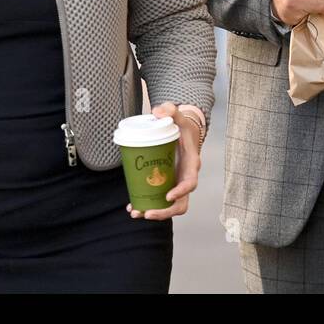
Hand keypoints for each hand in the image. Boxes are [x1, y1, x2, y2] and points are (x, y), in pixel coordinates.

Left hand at [126, 102, 199, 220]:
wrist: (184, 132)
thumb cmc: (182, 126)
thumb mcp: (178, 115)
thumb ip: (170, 110)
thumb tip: (158, 111)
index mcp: (191, 164)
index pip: (190, 183)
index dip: (181, 192)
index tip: (168, 196)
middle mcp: (185, 179)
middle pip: (181, 204)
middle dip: (164, 212)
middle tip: (147, 213)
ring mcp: (176, 185)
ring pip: (169, 207)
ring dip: (153, 213)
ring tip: (135, 212)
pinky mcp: (166, 186)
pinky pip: (159, 201)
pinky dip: (146, 206)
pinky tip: (132, 207)